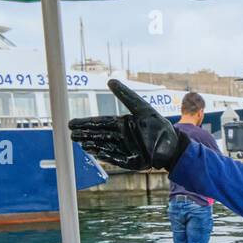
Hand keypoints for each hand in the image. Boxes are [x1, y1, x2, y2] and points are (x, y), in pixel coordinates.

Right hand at [68, 79, 188, 171]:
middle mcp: (121, 137)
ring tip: (79, 143)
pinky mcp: (130, 162)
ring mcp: (124, 150)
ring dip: (92, 145)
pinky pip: (114, 158)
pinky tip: (94, 152)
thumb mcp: (141, 108)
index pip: (100, 123)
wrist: (172, 145)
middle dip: (85, 135)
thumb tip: (110, 81)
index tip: (72, 123)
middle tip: (70, 134)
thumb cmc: (159, 126)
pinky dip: (104, 155)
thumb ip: (125, 95)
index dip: (86, 123)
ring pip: (104, 146)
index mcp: (122, 124)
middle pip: (99, 135)